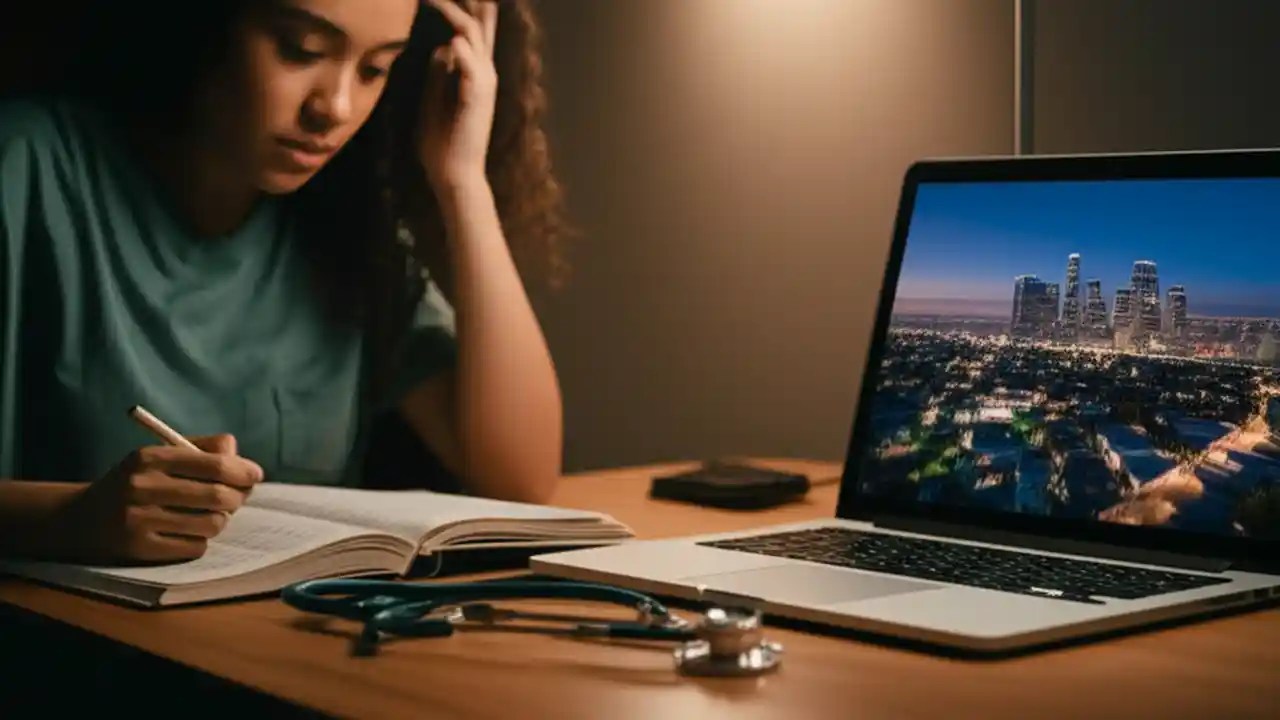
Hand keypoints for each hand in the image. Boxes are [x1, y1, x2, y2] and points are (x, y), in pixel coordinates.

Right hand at [49, 434, 263, 564]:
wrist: (81, 520)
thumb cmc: (134, 483)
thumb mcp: (158, 457)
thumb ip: (201, 449)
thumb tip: (241, 457)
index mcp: (149, 458)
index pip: (213, 463)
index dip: (243, 471)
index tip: (255, 476)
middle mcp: (142, 486)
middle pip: (218, 495)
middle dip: (237, 498)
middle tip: (237, 499)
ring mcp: (140, 519)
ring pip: (211, 524)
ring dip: (220, 520)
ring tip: (211, 515)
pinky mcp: (140, 548)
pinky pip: (195, 547)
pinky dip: (201, 540)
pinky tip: (188, 532)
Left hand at [417, 0, 499, 193]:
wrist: (454, 174)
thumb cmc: (442, 141)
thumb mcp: (434, 99)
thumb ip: (439, 74)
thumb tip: (441, 48)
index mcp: (474, 72)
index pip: (472, 28)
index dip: (460, 6)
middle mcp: (483, 72)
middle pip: (479, 23)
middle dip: (466, 1)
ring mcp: (483, 83)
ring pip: (474, 36)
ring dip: (456, 14)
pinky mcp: (477, 99)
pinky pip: (472, 68)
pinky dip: (463, 53)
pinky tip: (450, 41)